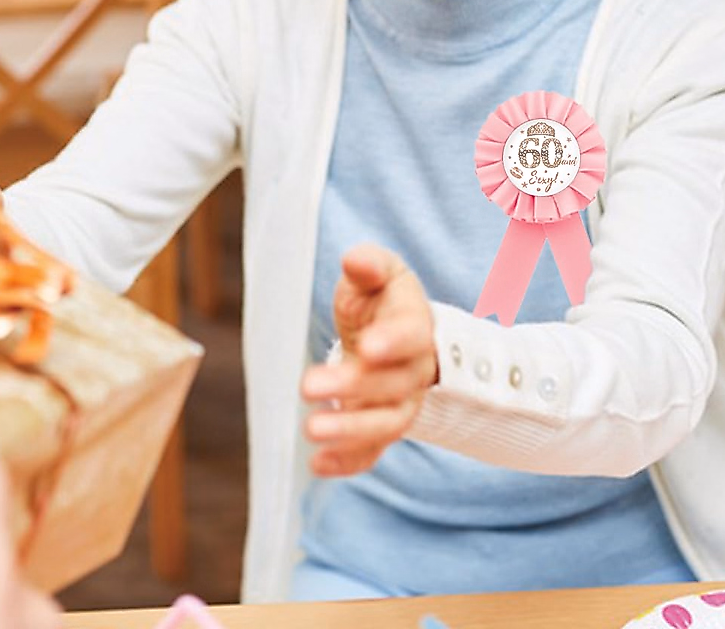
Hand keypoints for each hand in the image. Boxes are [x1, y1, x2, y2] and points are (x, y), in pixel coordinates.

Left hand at [301, 244, 437, 476]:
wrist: (392, 333)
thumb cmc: (382, 298)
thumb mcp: (378, 273)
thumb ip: (368, 266)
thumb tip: (355, 260)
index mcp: (416, 325)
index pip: (412, 336)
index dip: (392, 342)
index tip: (365, 346)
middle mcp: (414, 371)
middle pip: (393, 386)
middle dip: (353, 388)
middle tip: (309, 385)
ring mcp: (401, 404)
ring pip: (387, 425)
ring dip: (350, 432)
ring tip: (311, 428)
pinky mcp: (380, 428)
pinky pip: (371, 452)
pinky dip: (347, 462)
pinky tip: (317, 465)